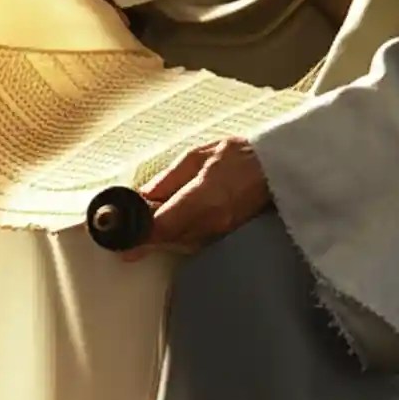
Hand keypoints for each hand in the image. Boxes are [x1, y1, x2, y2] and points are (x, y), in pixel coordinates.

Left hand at [121, 137, 270, 260]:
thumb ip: (168, 179)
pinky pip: (191, 241)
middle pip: (166, 239)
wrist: (279, 169)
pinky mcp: (223, 235)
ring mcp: (219, 232)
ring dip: (157, 236)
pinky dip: (175, 235)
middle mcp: (210, 221)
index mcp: (202, 199)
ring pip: (177, 242)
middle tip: (121, 236)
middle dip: (142, 237)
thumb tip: (143, 195)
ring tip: (140, 226)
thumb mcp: (197, 157)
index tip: (119, 237)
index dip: (138, 234)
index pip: (162, 226)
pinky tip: (166, 224)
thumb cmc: (239, 156)